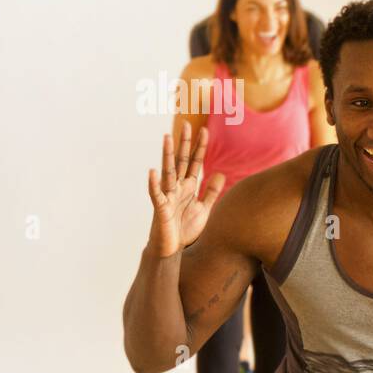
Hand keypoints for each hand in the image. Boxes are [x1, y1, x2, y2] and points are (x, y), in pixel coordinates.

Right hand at [147, 122, 223, 257]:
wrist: (171, 248)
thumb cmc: (185, 228)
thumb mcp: (204, 209)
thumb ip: (211, 192)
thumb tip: (219, 174)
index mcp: (188, 187)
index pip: (195, 162)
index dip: (199, 147)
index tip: (204, 130)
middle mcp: (177, 187)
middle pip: (181, 161)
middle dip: (184, 143)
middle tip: (186, 124)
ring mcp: (168, 196)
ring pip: (168, 172)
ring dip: (167, 155)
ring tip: (167, 138)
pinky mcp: (161, 208)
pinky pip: (156, 194)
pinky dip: (154, 183)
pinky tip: (152, 171)